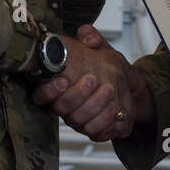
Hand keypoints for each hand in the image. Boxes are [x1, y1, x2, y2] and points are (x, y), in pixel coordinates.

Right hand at [31, 25, 152, 140]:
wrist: (129, 86)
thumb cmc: (108, 67)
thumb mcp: (101, 48)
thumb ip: (92, 38)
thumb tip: (88, 37)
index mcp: (59, 86)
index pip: (40, 95)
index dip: (48, 90)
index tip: (62, 80)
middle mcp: (65, 106)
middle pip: (61, 108)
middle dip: (77, 94)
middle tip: (92, 79)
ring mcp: (78, 120)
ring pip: (78, 121)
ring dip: (94, 105)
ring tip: (108, 90)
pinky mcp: (93, 130)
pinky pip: (95, 131)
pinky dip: (105, 120)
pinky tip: (114, 107)